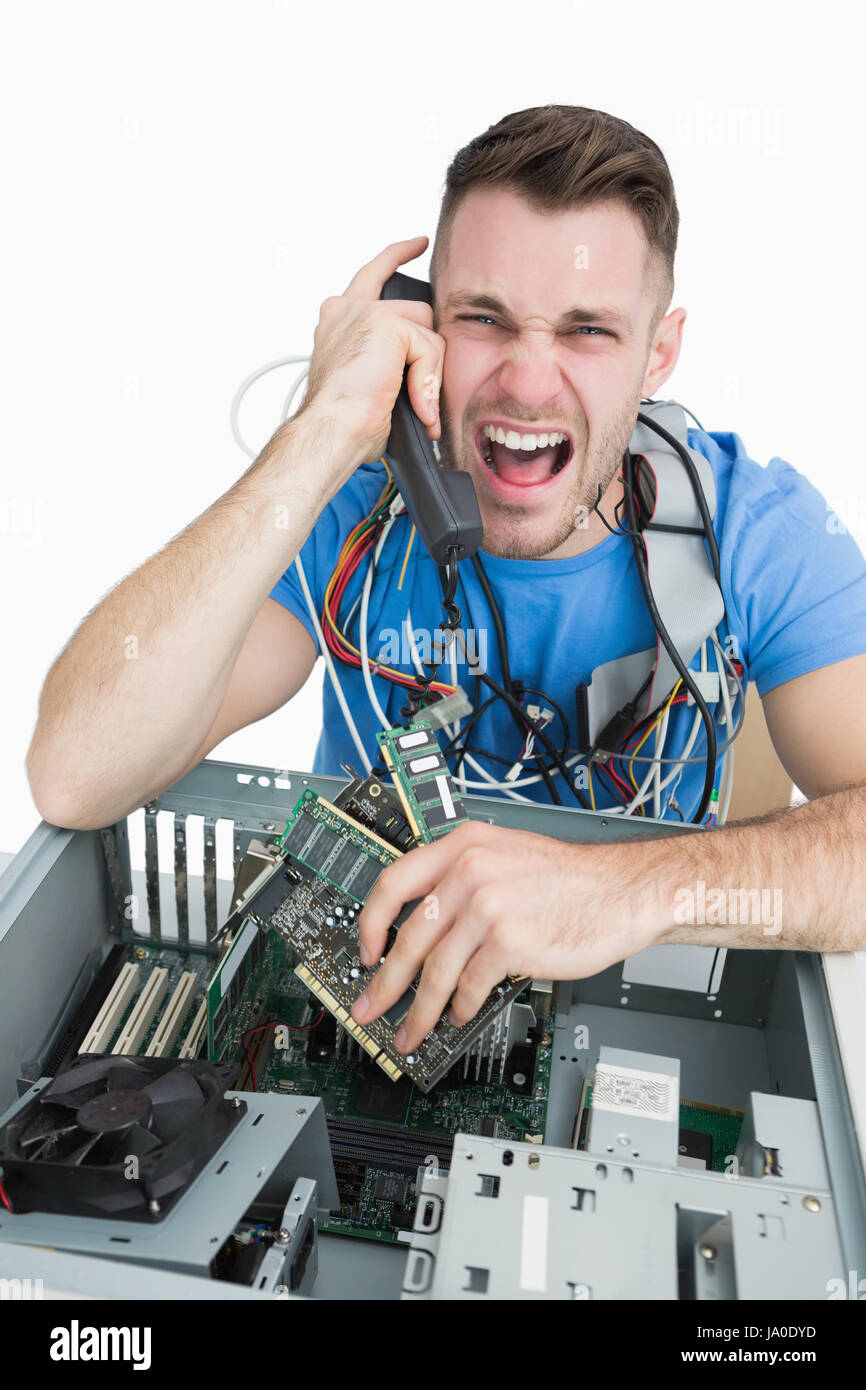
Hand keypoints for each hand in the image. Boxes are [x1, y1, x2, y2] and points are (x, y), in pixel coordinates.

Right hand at [299, 236, 444, 478]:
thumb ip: (390, 359)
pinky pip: (428, 348)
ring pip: (427, 332)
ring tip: (415, 405)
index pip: (372, 276)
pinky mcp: (386, 322)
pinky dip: (427, 380)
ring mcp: (365, 312)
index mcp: (337, 320)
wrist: (331, 430)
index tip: (417, 244)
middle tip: (425, 379)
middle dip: (430, 349)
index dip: (397, 256)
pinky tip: (416, 403)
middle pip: (416, 311)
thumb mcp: (367, 381)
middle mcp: (347, 309)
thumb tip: (426, 371)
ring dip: (427, 373)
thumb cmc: (344, 419)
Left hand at [350, 821, 661, 1053]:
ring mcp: (488, 907)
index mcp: (463, 846)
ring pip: (435, 970)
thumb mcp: (505, 855)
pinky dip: (459, 1007)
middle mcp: (470, 871)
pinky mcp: (509, 942)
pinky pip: (469, 985)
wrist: (621, 891)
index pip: (393, 883)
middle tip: (370, 1007)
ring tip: (412, 1030)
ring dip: (420, 1010)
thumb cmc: (570, 879)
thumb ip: (461, 878)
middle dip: (385, 983)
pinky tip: (458, 1014)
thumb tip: (421, 927)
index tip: (364, 953)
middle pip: (408, 938)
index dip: (370, 924)